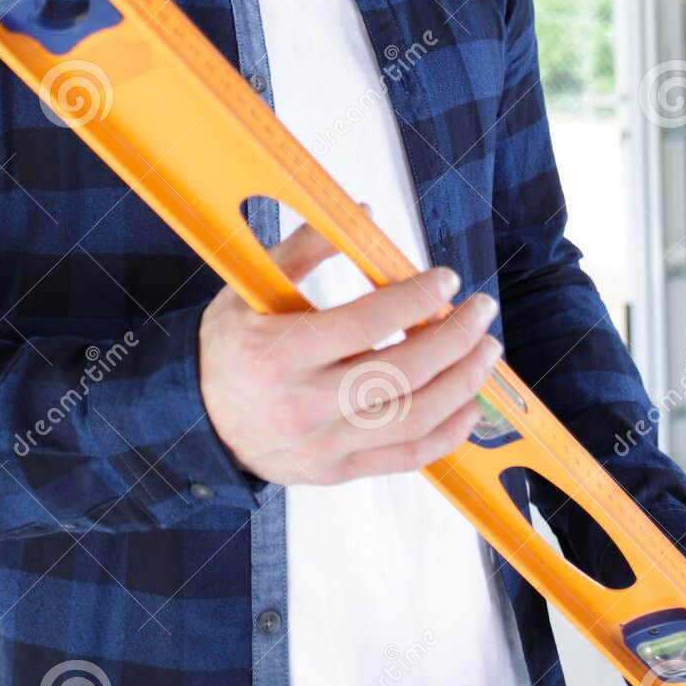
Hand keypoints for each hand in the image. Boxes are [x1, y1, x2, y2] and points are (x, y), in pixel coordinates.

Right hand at [197, 213, 501, 486]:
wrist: (198, 420)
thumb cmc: (230, 348)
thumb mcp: (248, 288)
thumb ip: (305, 249)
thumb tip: (365, 214)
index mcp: (279, 354)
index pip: (364, 324)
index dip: (414, 299)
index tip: (446, 279)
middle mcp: (304, 405)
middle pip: (399, 373)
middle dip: (454, 339)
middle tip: (481, 310)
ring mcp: (324, 445)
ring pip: (413, 418)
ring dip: (463, 383)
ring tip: (487, 350)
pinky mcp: (338, 471)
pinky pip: (407, 457)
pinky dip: (447, 431)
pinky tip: (470, 403)